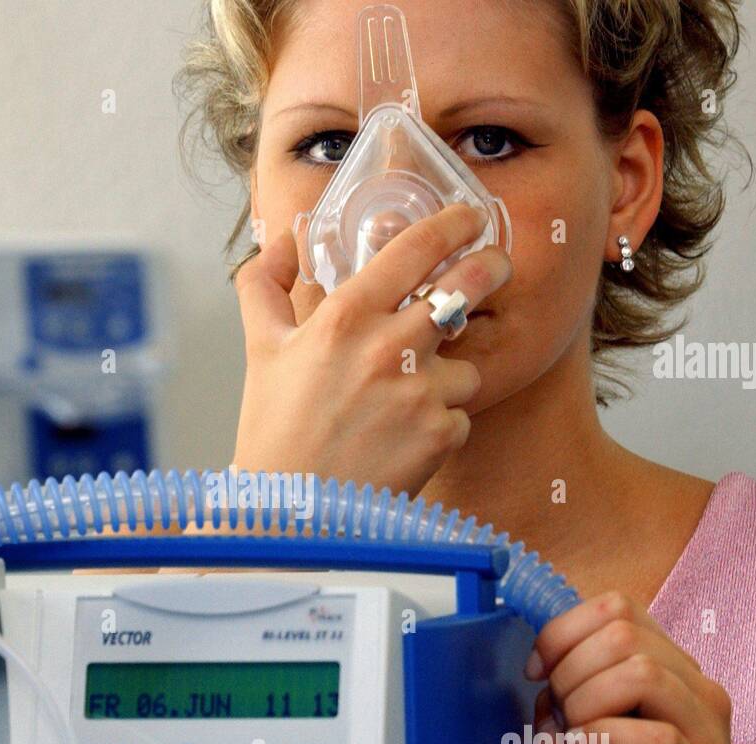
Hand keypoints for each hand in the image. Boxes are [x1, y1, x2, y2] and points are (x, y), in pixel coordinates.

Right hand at [232, 203, 510, 496]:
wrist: (290, 515)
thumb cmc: (273, 433)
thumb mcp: (260, 349)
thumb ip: (264, 284)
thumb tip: (281, 241)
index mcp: (345, 317)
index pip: (416, 248)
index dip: (453, 222)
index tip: (469, 216)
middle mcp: (388, 347)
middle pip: (469, 285)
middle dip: (491, 267)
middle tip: (495, 266)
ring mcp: (420, 392)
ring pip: (466, 366)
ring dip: (447, 379)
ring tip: (406, 404)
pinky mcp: (441, 435)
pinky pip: (460, 417)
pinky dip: (439, 427)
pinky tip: (402, 442)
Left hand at [526, 591, 755, 743]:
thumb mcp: (600, 737)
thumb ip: (576, 698)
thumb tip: (538, 670)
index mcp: (672, 670)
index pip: (616, 607)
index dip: (563, 631)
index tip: (537, 671)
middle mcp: (697, 690)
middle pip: (622, 633)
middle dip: (569, 669)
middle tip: (556, 715)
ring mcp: (707, 732)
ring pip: (641, 674)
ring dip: (586, 701)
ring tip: (572, 736)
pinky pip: (654, 738)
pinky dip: (604, 739)